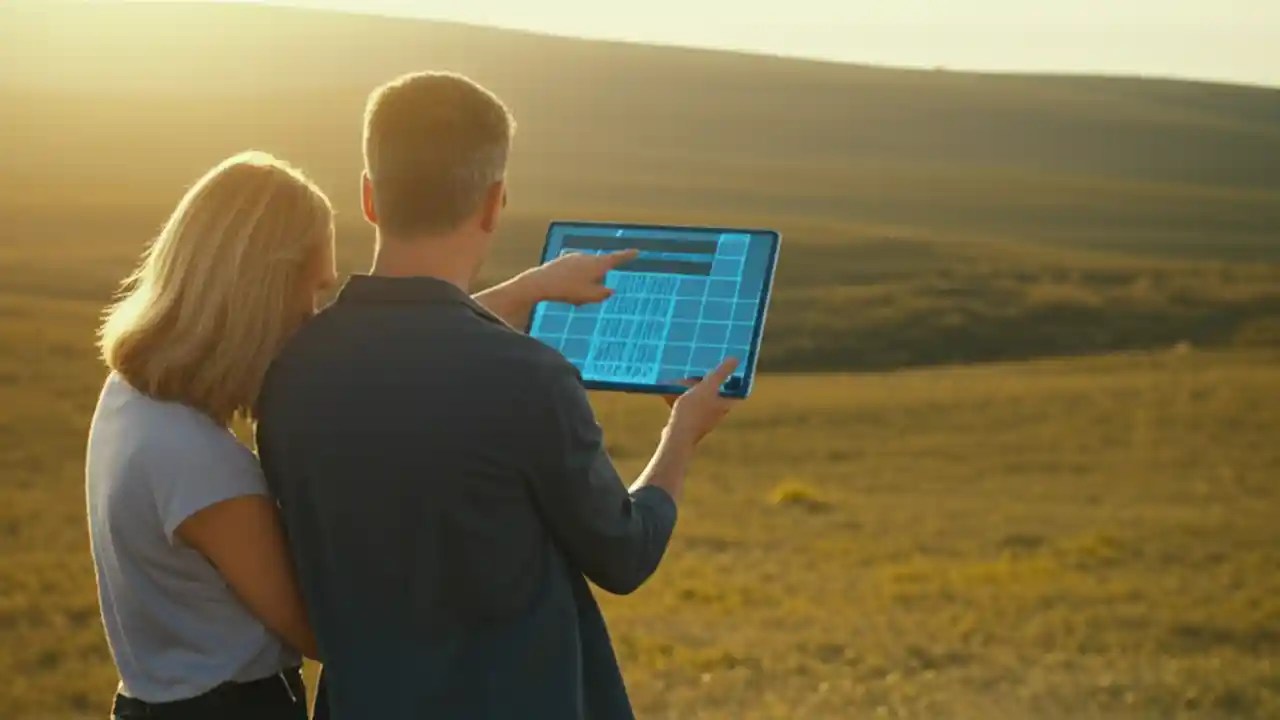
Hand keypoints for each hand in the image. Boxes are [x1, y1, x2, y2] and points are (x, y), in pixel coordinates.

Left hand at [521, 249, 638, 304]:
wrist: (540, 283)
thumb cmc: (568, 290)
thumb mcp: (590, 297)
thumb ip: (603, 294)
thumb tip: (609, 290)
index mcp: (597, 264)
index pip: (616, 259)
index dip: (627, 256)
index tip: (636, 251)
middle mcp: (587, 257)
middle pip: (599, 271)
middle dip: (595, 284)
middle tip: (583, 298)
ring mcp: (574, 257)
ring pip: (585, 274)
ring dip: (583, 285)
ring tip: (571, 297)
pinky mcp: (563, 261)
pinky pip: (573, 273)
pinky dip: (572, 282)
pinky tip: (562, 291)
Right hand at [663, 358, 740, 446]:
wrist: (677, 435)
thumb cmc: (694, 410)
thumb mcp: (708, 386)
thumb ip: (721, 373)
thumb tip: (735, 359)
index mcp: (726, 404)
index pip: (737, 390)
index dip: (736, 379)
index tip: (730, 368)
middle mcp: (717, 413)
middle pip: (717, 393)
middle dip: (708, 381)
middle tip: (700, 371)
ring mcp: (703, 419)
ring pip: (700, 399)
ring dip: (691, 388)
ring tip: (680, 378)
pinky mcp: (689, 422)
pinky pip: (686, 406)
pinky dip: (680, 398)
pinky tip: (668, 391)